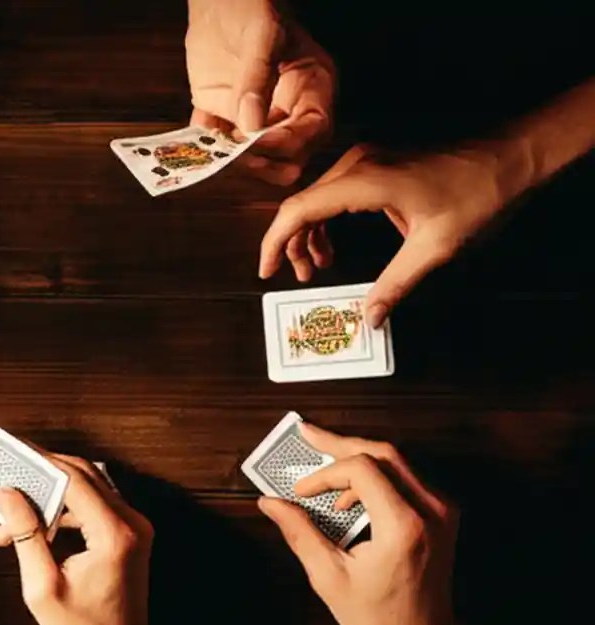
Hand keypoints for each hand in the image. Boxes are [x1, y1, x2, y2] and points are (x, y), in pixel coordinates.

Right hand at [0, 454, 157, 624]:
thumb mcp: (42, 586)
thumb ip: (26, 534)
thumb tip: (8, 494)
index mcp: (113, 534)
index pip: (72, 479)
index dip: (39, 463)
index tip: (10, 453)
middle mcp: (132, 523)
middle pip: (82, 474)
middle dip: (41, 473)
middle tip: (7, 475)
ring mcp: (135, 526)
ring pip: (87, 487)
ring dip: (50, 495)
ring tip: (14, 518)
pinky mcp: (131, 533)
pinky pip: (95, 505)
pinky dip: (65, 509)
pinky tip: (38, 528)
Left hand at [185, 0, 334, 183]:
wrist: (217, 2)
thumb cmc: (251, 7)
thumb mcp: (261, 35)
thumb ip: (257, 79)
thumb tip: (251, 127)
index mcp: (312, 87)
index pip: (314, 130)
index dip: (289, 143)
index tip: (257, 141)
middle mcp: (288, 109)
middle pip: (290, 159)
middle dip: (264, 162)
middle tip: (234, 152)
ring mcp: (257, 117)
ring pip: (256, 161)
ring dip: (233, 162)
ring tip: (211, 150)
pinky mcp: (225, 117)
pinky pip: (218, 146)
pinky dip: (205, 151)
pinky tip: (193, 146)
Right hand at [256, 423, 460, 624]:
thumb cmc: (382, 620)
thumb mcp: (330, 579)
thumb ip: (300, 533)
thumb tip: (271, 503)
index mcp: (404, 526)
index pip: (361, 469)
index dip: (325, 474)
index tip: (300, 491)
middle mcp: (431, 511)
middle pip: (382, 452)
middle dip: (339, 445)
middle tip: (307, 435)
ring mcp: (442, 511)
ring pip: (396, 460)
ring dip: (356, 457)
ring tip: (322, 462)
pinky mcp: (442, 514)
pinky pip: (405, 477)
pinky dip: (374, 474)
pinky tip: (348, 491)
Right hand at [259, 144, 508, 326]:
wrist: (506, 157)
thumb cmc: (475, 193)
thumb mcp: (433, 247)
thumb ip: (394, 284)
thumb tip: (368, 318)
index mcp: (364, 181)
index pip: (298, 210)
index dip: (275, 243)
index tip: (266, 271)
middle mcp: (356, 164)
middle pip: (301, 205)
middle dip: (292, 244)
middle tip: (300, 277)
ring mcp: (363, 161)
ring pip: (314, 200)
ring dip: (309, 234)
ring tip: (317, 267)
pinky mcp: (372, 164)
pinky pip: (332, 194)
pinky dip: (326, 221)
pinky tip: (333, 246)